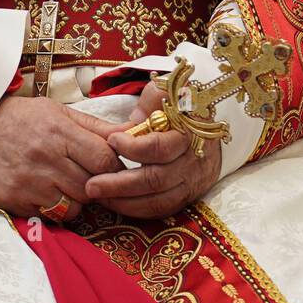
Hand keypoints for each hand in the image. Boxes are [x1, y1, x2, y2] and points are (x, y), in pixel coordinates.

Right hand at [0, 94, 124, 219]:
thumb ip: (96, 127)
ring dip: (78, 199)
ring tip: (66, 183)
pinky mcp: (13, 200)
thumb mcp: (59, 112)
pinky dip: (56, 208)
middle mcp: (43, 158)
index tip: (110, 165)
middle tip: (87, 174)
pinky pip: (51, 215)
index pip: (104, 159)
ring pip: (75, 206)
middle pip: (92, 186)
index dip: (114, 165)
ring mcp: (27, 182)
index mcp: (57, 131)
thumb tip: (131, 135)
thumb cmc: (23, 118)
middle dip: (96, 183)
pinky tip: (47, 191)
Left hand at [83, 79, 221, 218]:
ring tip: (98, 196)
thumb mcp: (169, 93)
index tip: (111, 140)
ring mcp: (190, 182)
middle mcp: (191, 162)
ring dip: (124, 202)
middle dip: (120, 184)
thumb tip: (133, 123)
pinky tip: (116, 203)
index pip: (159, 147)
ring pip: (157, 201)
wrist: (211, 128)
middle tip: (92, 185)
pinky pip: (161, 210)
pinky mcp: (187, 197)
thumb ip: (151, 102)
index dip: (133, 147)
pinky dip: (137, 210)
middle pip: (155, 180)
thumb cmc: (183, 107)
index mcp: (188, 134)